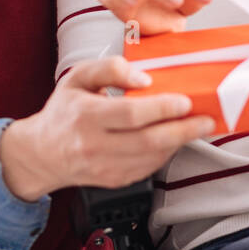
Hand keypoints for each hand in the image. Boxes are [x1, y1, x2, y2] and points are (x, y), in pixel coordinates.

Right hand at [0, 56, 214, 196]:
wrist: (43, 154)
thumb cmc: (64, 111)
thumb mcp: (78, 77)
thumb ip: (110, 68)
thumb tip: (143, 78)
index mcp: (85, 116)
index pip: (130, 114)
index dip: (161, 108)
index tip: (185, 101)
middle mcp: (94, 145)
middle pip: (148, 141)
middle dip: (183, 130)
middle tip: (205, 119)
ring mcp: (105, 168)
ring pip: (152, 158)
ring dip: (180, 142)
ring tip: (197, 126)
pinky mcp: (115, 181)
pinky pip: (149, 168)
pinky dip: (166, 153)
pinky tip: (174, 139)